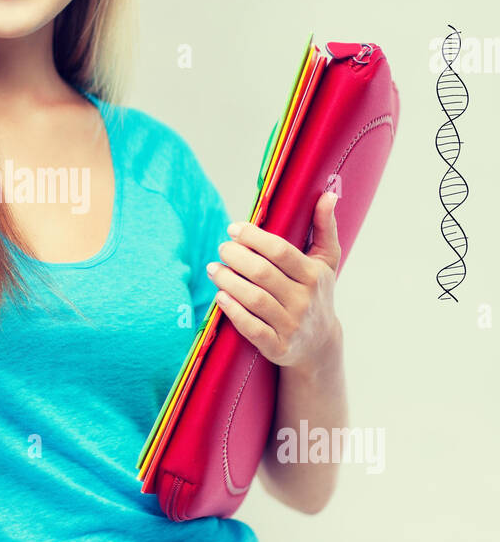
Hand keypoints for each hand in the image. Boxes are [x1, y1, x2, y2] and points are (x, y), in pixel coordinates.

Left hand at [205, 191, 341, 368]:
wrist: (319, 344)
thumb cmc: (317, 293)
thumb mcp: (326, 261)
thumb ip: (325, 227)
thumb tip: (328, 194)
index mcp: (313, 275)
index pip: (280, 251)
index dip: (253, 237)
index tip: (234, 229)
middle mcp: (304, 300)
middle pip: (262, 273)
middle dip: (236, 257)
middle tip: (222, 248)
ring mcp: (291, 325)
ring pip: (254, 299)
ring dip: (228, 281)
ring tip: (213, 268)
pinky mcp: (278, 347)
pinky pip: (252, 328)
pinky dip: (233, 312)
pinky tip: (220, 296)